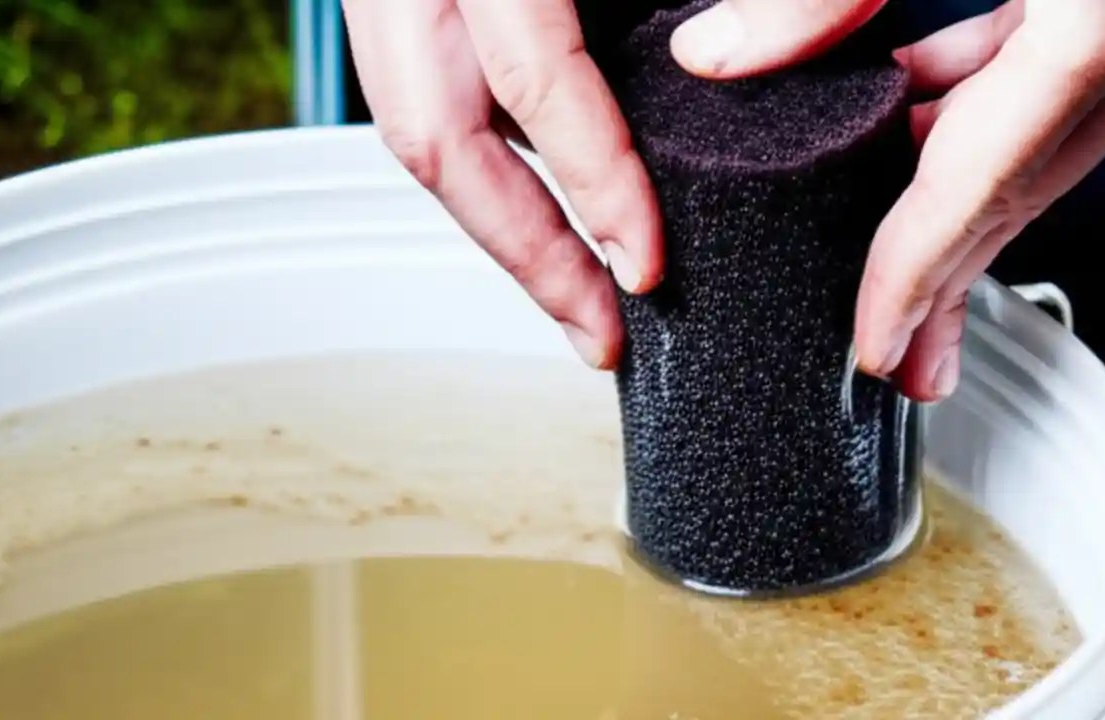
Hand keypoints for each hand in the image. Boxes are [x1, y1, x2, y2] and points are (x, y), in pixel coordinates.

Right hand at [344, 0, 663, 370]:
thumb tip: (721, 56)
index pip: (534, 81)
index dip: (595, 183)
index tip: (642, 266)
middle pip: (436, 144)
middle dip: (524, 255)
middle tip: (597, 332)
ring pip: (418, 126)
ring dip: (496, 218)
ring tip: (571, 287)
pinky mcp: (384, 0)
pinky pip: (424, 88)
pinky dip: (481, 157)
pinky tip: (534, 194)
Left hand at [673, 0, 1104, 400]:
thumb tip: (722, 51)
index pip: (982, 180)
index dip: (918, 276)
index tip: (875, 345)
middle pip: (1022, 187)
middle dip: (948, 280)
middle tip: (901, 361)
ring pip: (1043, 138)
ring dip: (962, 202)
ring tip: (900, 268)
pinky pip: (1056, 78)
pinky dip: (984, 111)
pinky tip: (916, 115)